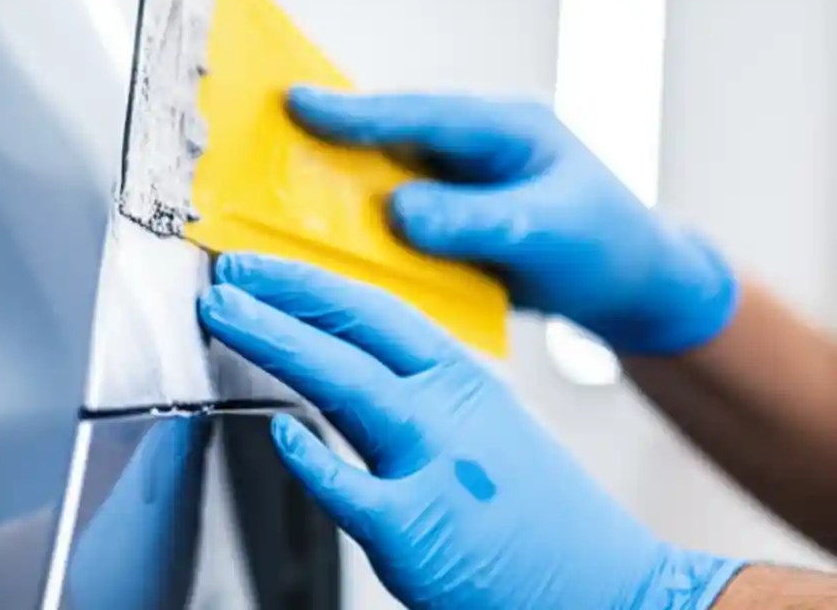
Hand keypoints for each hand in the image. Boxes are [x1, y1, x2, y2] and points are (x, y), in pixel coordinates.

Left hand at [199, 253, 742, 608]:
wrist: (619, 591)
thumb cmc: (543, 519)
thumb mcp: (487, 430)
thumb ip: (420, 398)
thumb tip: (342, 368)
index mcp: (466, 381)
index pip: (375, 312)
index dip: (308, 283)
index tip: (261, 267)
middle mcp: (451, 411)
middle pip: (353, 332)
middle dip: (280, 295)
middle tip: (225, 272)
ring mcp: (436, 465)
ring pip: (343, 384)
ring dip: (275, 340)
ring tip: (225, 314)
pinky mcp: (420, 530)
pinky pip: (350, 486)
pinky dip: (311, 458)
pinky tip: (280, 432)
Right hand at [288, 87, 736, 353]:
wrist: (633, 287)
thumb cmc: (605, 248)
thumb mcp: (547, 233)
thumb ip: (473, 223)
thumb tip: (397, 213)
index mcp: (506, 128)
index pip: (422, 113)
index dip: (357, 112)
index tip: (297, 104)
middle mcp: (476, 146)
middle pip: (391, 134)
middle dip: (331, 134)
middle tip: (263, 132)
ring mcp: (462, 181)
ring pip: (387, 173)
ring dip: (339, 180)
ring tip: (276, 185)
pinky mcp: (452, 217)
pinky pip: (397, 213)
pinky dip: (362, 222)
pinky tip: (326, 238)